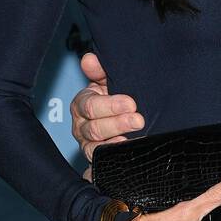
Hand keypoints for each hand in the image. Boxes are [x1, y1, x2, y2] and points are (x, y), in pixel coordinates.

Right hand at [71, 51, 143, 177]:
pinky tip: (129, 152)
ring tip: (138, 136)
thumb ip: (100, 71)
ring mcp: (88, 145)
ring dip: (118, 142)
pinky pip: (103, 162)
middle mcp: (81, 126)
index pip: (90, 105)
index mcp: (82, 104)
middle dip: (118, 123)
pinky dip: (115, 157)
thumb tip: (90, 59)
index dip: (111, 104)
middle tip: (139, 119)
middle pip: (95, 127)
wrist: (123, 123)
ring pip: (98, 147)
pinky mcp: (98, 161)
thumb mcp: (107, 82)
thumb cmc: (114, 99)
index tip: (131, 103)